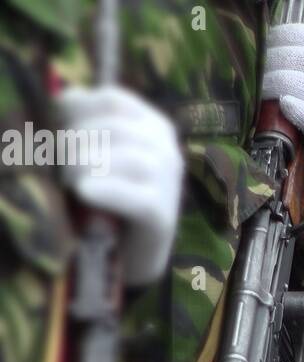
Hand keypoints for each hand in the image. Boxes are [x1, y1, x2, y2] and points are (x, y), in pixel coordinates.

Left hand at [57, 86, 182, 285]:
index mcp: (154, 126)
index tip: (60, 128)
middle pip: (112, 128)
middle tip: (62, 166)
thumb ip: (83, 122)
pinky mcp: (161, 215)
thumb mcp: (95, 151)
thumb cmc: (108, 196)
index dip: (76, 110)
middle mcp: (167, 149)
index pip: (112, 100)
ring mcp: (169, 183)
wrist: (130, 250)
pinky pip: (133, 197)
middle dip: (75, 143)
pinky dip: (106, 191)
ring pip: (124, 159)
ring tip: (71, 184)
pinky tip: (85, 192)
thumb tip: (66, 95)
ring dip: (84, 167)